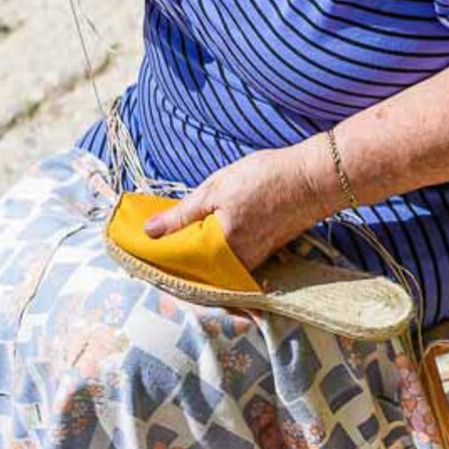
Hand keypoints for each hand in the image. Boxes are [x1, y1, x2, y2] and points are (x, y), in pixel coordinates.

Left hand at [140, 145, 329, 273]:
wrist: (315, 178)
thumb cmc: (267, 177)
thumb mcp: (217, 188)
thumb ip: (182, 214)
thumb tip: (149, 232)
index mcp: (222, 248)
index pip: (178, 265)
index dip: (156, 258)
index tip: (134, 251)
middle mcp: (237, 263)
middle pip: (195, 271)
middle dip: (173, 261)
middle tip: (152, 245)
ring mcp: (252, 260)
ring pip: (212, 267)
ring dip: (193, 257)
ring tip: (174, 239)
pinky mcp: (263, 254)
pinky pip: (229, 261)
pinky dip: (213, 253)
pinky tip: (205, 236)